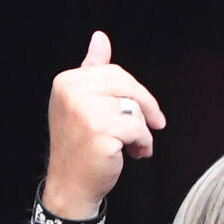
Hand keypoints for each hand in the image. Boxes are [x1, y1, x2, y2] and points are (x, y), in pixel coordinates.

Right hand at [44, 30, 165, 216]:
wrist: (71, 186)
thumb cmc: (79, 148)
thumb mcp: (81, 104)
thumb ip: (92, 70)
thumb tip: (100, 37)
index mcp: (67, 81)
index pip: (113, 72)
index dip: (136, 91)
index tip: (148, 111)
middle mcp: (73, 92)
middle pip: (126, 85)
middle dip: (146, 105)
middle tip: (156, 124)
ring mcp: (86, 112)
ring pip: (134, 109)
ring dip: (143, 130)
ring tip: (136, 146)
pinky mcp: (101, 132)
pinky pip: (137, 129)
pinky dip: (144, 143)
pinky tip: (136, 154)